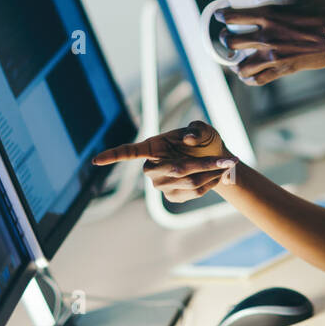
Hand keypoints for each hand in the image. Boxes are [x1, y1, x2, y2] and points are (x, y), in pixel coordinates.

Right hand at [92, 120, 235, 201]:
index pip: (129, 152)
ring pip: (189, 182)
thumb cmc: (204, 140)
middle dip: (206, 164)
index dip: (112, 156)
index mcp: (152, 147)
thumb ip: (197, 129)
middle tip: (230, 159)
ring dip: (213, 174)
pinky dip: (211, 183)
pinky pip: (194, 192)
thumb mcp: (203, 129)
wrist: (214, 159)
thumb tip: (187, 140)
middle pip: (177, 169)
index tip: (94, 160)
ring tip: (228, 165)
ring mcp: (160, 184)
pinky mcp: (172, 196)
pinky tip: (218, 175)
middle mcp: (152, 168)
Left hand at [219, 0, 324, 85]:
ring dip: (235, 64)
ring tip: (235, 62)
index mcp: (270, 15)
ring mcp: (274, 55)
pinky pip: (259, 79)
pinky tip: (248, 77)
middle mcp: (267, 36)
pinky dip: (251, 79)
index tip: (220, 15)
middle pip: (232, 41)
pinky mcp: (283, 69)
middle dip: (225, 40)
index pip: (234, 16)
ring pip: (241, 65)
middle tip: (227, 38)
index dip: (222, 16)